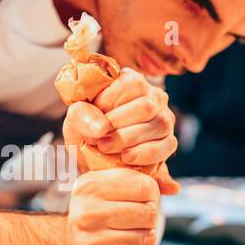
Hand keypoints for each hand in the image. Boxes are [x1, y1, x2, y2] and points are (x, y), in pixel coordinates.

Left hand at [61, 68, 179, 194]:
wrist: (93, 162)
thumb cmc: (87, 133)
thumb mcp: (75, 121)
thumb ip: (81, 116)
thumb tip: (101, 127)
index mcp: (131, 82)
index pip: (130, 83)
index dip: (108, 102)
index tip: (90, 119)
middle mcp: (153, 97)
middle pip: (146, 106)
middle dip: (118, 125)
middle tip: (97, 140)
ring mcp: (164, 119)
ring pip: (159, 124)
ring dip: (129, 139)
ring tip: (106, 148)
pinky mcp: (169, 142)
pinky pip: (166, 146)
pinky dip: (145, 153)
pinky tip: (126, 158)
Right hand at [63, 168, 159, 244]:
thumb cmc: (97, 216)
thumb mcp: (109, 190)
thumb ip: (140, 182)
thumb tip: (174, 188)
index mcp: (90, 186)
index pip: (145, 186)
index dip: (152, 196)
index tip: (141, 202)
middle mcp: (87, 212)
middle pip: (149, 213)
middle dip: (151, 220)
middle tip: (139, 224)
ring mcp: (91, 240)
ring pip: (148, 239)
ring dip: (148, 241)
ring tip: (136, 240)